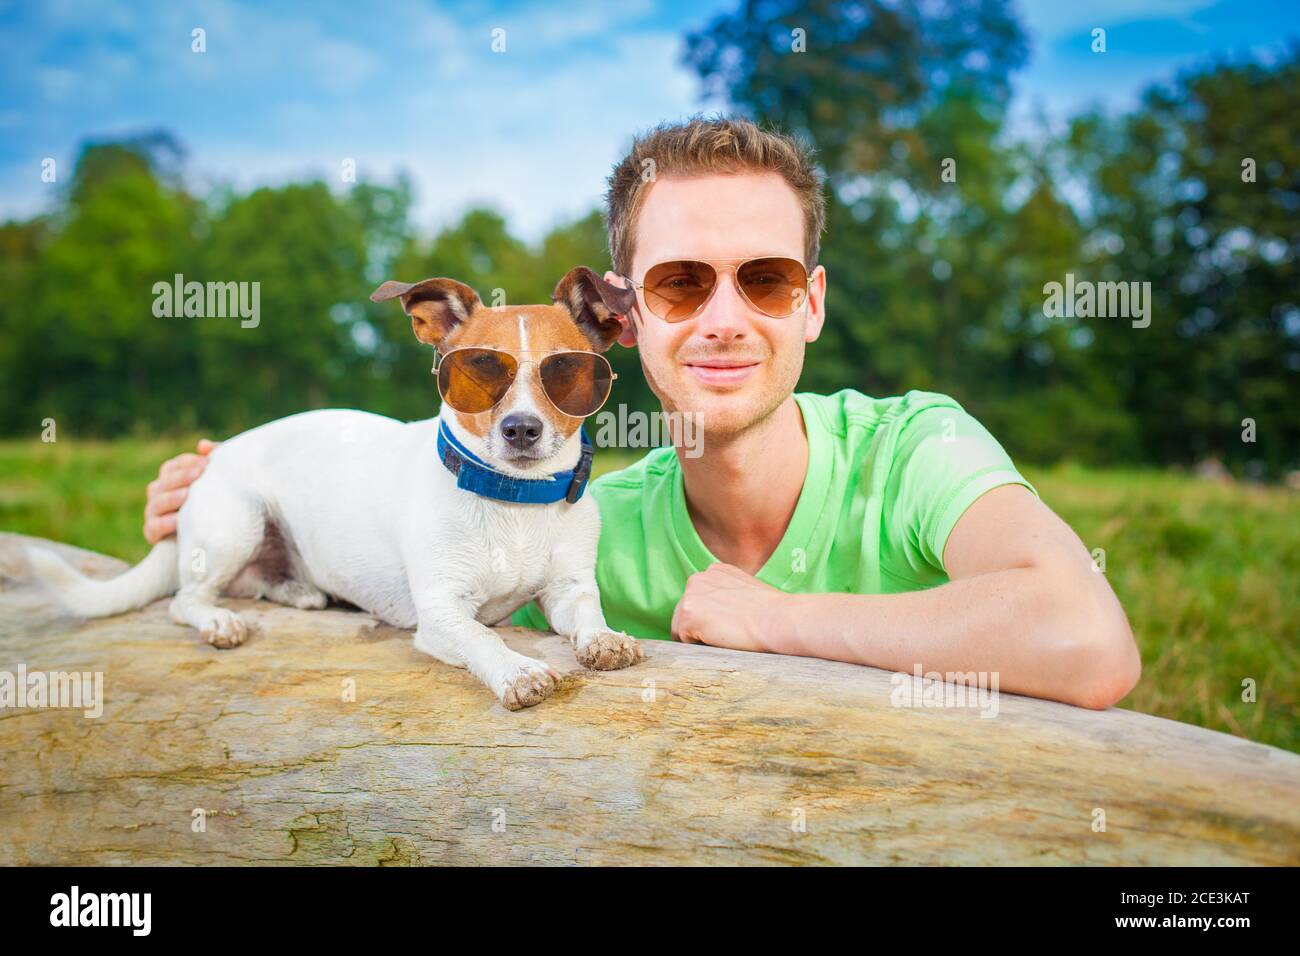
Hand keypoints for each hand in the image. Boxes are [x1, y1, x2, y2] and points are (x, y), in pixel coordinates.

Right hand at [143, 438, 219, 543]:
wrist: (209, 540)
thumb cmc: (213, 505)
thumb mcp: (217, 482)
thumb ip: (213, 460)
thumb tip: (202, 445)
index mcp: (171, 478)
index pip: (175, 465)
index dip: (189, 463)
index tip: (208, 463)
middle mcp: (158, 492)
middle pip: (165, 481)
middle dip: (182, 476)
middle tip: (199, 474)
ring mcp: (153, 513)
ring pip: (156, 502)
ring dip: (172, 498)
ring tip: (187, 495)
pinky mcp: (152, 533)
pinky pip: (154, 527)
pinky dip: (165, 523)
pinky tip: (178, 521)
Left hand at [670, 562, 797, 652]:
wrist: (778, 620)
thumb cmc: (771, 614)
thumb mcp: (746, 592)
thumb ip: (726, 595)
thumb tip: (717, 613)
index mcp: (713, 572)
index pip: (699, 603)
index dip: (711, 620)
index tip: (731, 626)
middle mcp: (698, 579)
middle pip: (684, 615)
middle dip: (700, 629)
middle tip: (728, 634)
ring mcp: (690, 595)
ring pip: (681, 629)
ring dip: (698, 638)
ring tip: (725, 637)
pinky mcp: (687, 614)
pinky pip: (683, 641)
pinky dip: (699, 647)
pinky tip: (721, 639)